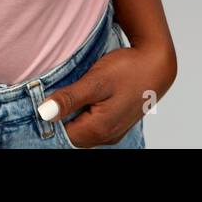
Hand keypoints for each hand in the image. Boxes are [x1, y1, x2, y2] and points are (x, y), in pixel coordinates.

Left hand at [37, 39, 172, 147]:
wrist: (157, 64)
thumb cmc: (128, 70)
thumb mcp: (95, 81)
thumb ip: (69, 98)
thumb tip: (44, 112)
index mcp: (98, 129)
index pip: (61, 134)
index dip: (50, 117)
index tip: (46, 96)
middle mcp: (106, 136)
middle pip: (71, 133)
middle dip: (61, 115)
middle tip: (60, 88)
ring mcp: (113, 131)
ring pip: (81, 128)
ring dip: (73, 112)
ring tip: (76, 89)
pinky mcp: (116, 123)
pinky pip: (92, 124)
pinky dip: (85, 111)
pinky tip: (86, 94)